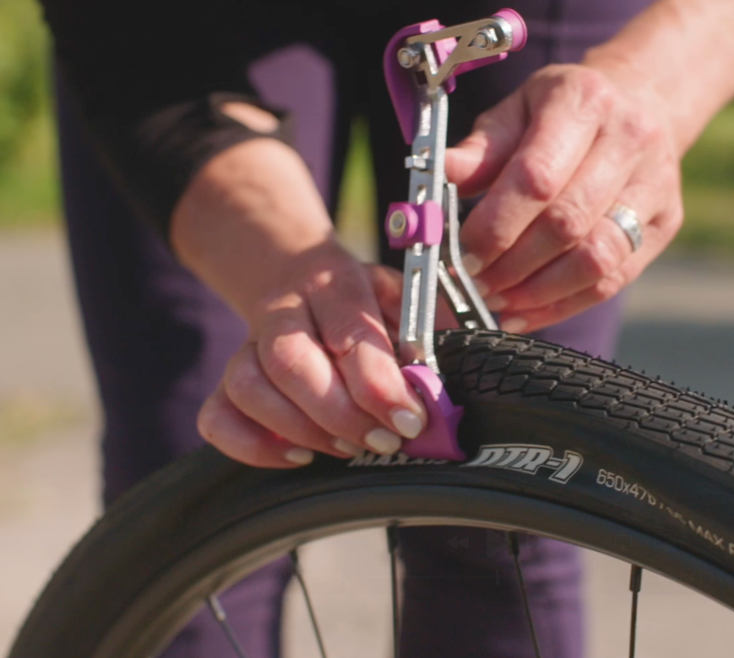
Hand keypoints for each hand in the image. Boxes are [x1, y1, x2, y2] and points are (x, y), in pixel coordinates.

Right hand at [196, 241, 428, 467]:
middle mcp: (284, 311)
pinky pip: (216, 418)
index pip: (349, 332)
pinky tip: (297, 455)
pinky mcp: (226, 381)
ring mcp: (248, 345)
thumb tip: (443, 384)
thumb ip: (426, 334)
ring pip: (248, 387)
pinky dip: (253, 446)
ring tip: (348, 447)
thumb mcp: (402, 296)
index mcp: (334, 284)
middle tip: (384, 441)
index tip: (411, 419)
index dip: (379, 384)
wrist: (294, 269)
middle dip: (341, 414)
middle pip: (290, 362)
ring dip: (302, 429)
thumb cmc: (361, 298)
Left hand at [446, 62, 683, 332]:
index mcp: (583, 101)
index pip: (537, 178)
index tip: (463, 254)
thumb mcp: (515, 112)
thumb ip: (480, 149)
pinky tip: (525, 312)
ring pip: (596, 259)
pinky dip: (563, 305)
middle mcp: (629, 139)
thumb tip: (442, 174)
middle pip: (567, 223)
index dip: (496, 226)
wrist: (639, 103)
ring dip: (538, 291)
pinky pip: (614, 280)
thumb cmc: (560, 113)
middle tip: (475, 284)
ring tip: (498, 301)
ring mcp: (655, 184)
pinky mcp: (665, 224)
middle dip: (512, 264)